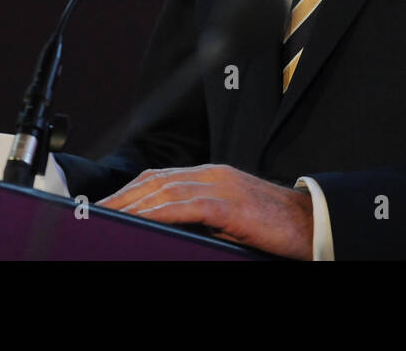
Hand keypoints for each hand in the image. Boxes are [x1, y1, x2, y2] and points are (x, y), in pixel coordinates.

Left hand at [97, 163, 313, 259]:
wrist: (313, 222)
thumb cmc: (275, 227)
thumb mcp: (231, 219)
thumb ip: (203, 216)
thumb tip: (168, 229)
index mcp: (211, 176)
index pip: (159, 179)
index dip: (129, 191)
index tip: (105, 205)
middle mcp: (212, 175)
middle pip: (154, 182)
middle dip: (121, 197)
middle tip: (93, 212)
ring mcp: (221, 186)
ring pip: (164, 191)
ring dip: (130, 205)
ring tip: (106, 217)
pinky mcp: (229, 205)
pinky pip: (185, 207)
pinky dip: (158, 212)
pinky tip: (140, 220)